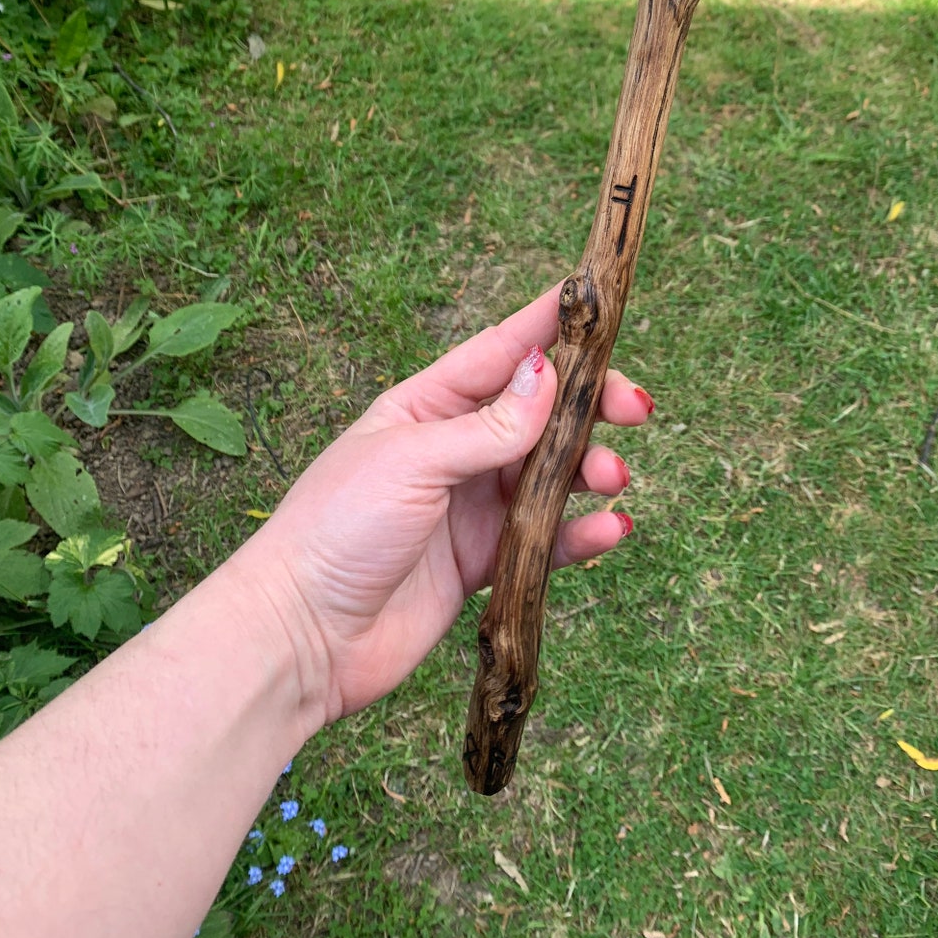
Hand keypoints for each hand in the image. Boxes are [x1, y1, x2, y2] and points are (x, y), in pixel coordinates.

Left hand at [246, 285, 652, 724]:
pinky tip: (612, 528)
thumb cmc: (337, 528)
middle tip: (635, 407)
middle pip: (540, 412)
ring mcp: (471, 506)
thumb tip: (547, 373)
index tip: (601, 302)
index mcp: (426, 406)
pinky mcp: (484, 562)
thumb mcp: (414, 461)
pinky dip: (582, 533)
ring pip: (551, 473)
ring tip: (612, 478)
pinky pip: (547, 540)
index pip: (500, 352)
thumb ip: (488, 426)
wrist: (302, 635)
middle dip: (590, 404)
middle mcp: (454, 449)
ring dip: (590, 469)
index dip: (551, 326)